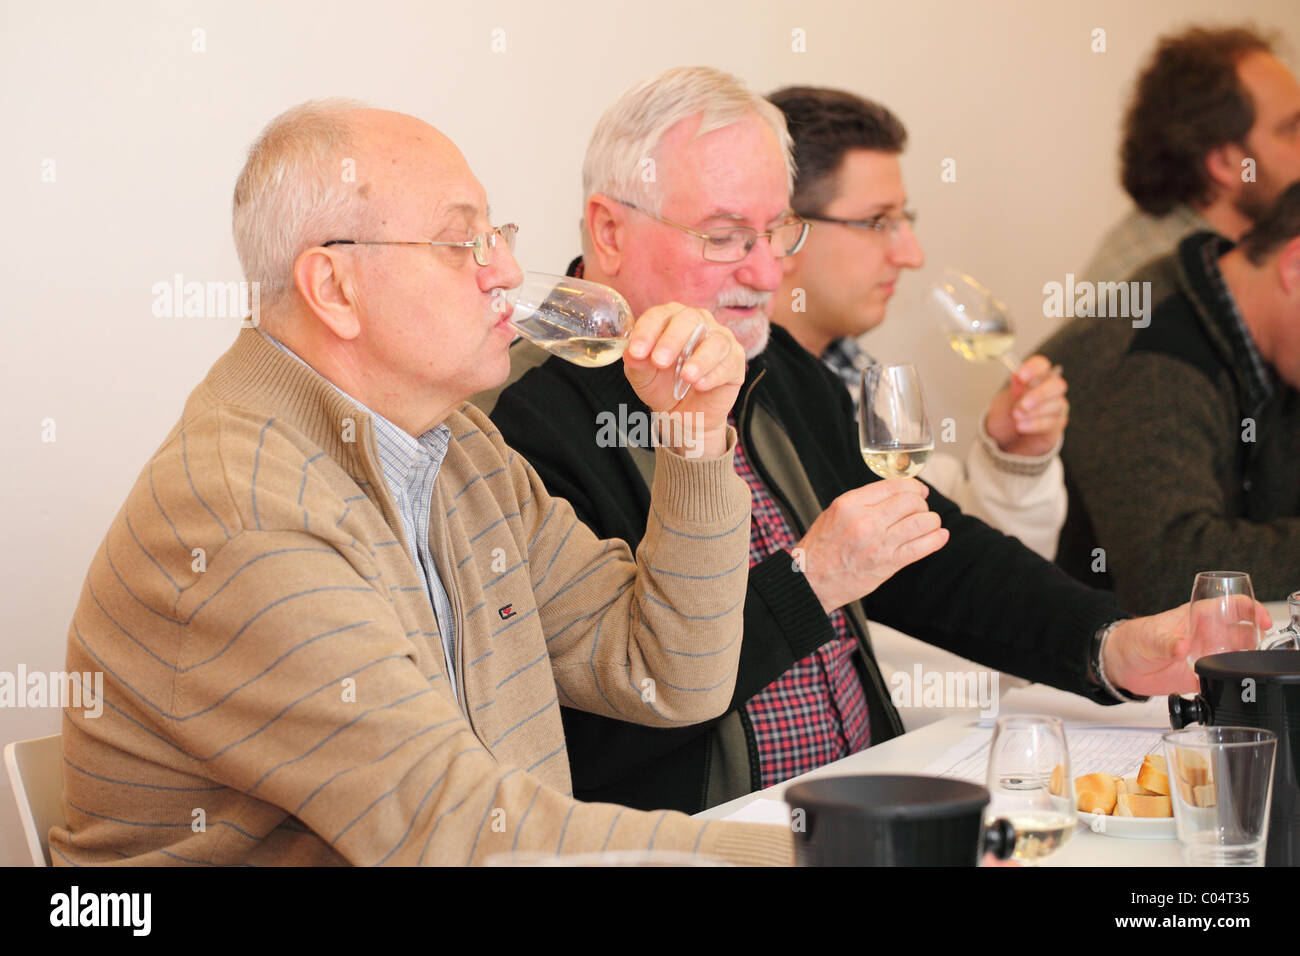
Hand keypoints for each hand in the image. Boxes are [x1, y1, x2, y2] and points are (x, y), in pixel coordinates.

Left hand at [622, 303, 744, 457]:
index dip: (647, 331)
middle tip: (660, 361)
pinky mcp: (735, 362)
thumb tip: (632, 354)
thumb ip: (637, 363)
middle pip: (691, 320)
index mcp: (671, 319)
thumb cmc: (663, 386)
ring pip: (716, 341)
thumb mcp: (643, 377)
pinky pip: (730, 363)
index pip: (660, 315)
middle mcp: (699, 323)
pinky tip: (700, 386)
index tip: (637, 352)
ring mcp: (721, 340)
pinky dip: (714, 375)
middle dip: (674, 340)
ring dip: (699, 359)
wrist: (683, 414)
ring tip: (686, 377)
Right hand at [795, 479, 948, 613]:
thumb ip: (865, 501)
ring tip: (929, 523)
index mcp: (851, 504)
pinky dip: (936, 539)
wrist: (811, 580)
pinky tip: (940, 536)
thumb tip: (897, 493)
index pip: (894, 486)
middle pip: (911, 502)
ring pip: (921, 522)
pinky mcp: (888, 564)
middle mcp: (866, 521)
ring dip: (931, 520)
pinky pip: (921, 547)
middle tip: (920, 509)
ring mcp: (879, 544)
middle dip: (921, 503)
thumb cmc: (822, 546)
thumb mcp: (836, 512)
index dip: (913, 486)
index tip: (919, 491)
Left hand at [984, 355, 1067, 456]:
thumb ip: (1013, 391)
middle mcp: (1049, 390)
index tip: (1019, 377)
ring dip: (1035, 412)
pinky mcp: (1056, 425)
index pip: (1041, 365)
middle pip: (1056, 385)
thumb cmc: (1005, 416)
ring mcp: (1056, 407)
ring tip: (1016, 417)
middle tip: (1021, 406)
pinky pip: (1052, 422)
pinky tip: (1021, 426)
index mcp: (1035, 378)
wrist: (1004, 441)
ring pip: (1056, 405)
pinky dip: (1035, 424)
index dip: (1033, 369)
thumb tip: (1017, 377)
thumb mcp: (1003, 402)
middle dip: (1039, 395)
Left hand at [1102, 602, 1273, 695]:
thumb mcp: (1150, 636)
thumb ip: (1166, 642)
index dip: (1252, 610)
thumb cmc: (1135, 638)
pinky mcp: (1201, 676)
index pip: (1233, 606)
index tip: (1262, 620)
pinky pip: (1223, 680)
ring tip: (1241, 669)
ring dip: (1243, 663)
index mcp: (1198, 617)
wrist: (1121, 663)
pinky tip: (1227, 686)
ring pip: (1238, 657)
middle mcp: (1207, 636)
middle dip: (1255, 641)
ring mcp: (1206, 655)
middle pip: (1244, 633)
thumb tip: (1181, 647)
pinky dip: (1228, 683)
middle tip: (1253, 651)